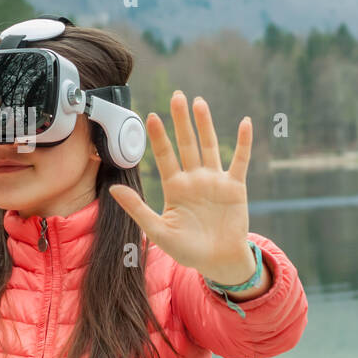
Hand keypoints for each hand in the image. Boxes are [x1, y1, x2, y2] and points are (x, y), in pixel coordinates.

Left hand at [107, 91, 255, 284]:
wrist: (217, 261)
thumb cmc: (186, 249)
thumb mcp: (157, 231)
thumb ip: (137, 209)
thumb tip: (112, 190)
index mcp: (175, 187)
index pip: (165, 156)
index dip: (159, 137)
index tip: (151, 117)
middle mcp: (194, 179)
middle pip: (186, 143)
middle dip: (181, 120)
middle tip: (176, 96)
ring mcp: (215, 180)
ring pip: (209, 146)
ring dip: (205, 124)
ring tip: (199, 102)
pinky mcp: (235, 187)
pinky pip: (240, 160)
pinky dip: (243, 143)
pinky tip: (245, 123)